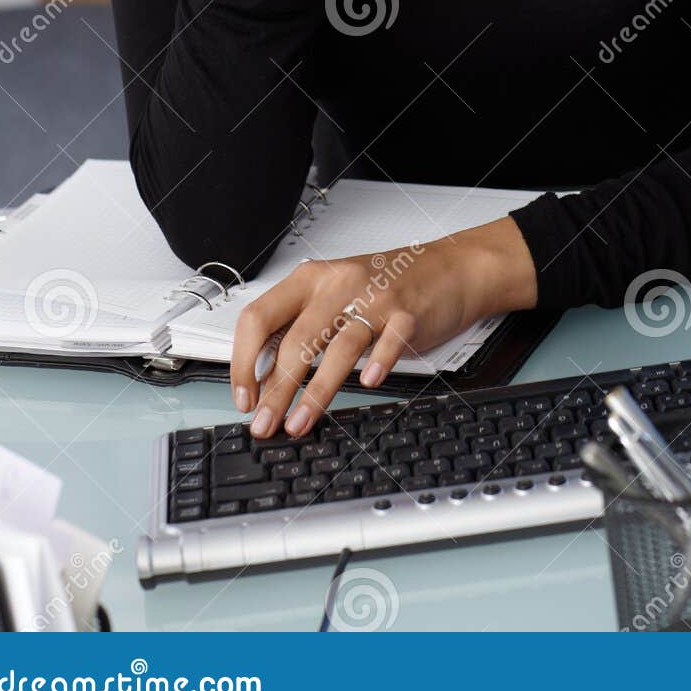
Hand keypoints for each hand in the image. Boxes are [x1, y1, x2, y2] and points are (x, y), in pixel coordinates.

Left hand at [230, 216, 537, 438]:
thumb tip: (263, 380)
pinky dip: (378, 363)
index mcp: (310, 279)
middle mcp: (338, 285)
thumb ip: (299, 329)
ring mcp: (375, 298)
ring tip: (300, 423)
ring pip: (338, 346)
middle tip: (265, 424)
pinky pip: (389, 341)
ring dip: (315, 392)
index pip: (259, 317)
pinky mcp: (408, 313)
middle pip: (296, 340)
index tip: (243, 396)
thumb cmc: (385, 285)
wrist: (448, 266)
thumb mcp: (333, 296)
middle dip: (276, 390)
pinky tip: (368, 384)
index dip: (243, 360)